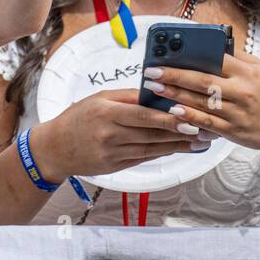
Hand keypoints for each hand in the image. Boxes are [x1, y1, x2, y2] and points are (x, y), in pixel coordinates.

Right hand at [34, 89, 208, 180]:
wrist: (54, 148)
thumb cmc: (77, 118)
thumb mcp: (97, 99)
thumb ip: (127, 97)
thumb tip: (157, 94)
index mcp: (104, 112)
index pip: (141, 114)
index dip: (167, 117)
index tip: (188, 115)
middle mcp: (108, 133)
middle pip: (151, 133)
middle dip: (180, 131)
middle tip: (204, 129)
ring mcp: (112, 152)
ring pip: (152, 148)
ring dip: (178, 145)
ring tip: (199, 141)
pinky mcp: (115, 165)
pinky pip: (144, 157)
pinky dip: (163, 153)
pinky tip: (178, 148)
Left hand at [142, 52, 259, 151]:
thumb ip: (237, 57)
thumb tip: (212, 42)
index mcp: (247, 73)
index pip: (215, 61)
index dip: (189, 58)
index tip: (166, 55)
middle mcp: (242, 92)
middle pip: (203, 81)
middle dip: (174, 76)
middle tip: (151, 72)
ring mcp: (238, 112)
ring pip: (202, 102)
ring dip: (176, 95)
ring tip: (156, 88)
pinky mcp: (234, 131)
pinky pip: (208, 123)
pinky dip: (190, 117)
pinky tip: (173, 111)